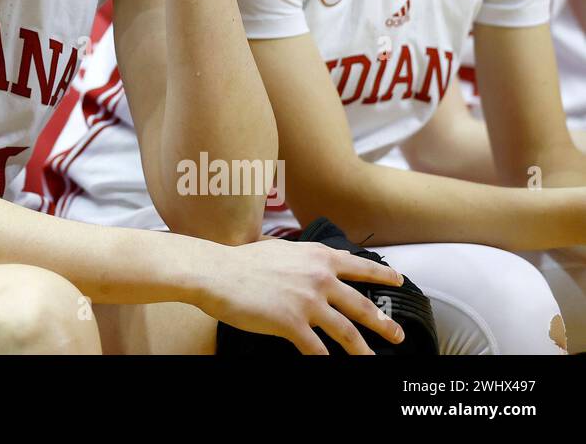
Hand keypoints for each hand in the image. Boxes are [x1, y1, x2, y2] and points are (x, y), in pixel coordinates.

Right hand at [196, 238, 406, 354]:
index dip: (382, 275)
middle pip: (362, 306)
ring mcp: (308, 303)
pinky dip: (328, 362)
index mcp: (318, 257)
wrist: (217, 273)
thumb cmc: (242, 261)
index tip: (398, 281)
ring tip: (374, 361)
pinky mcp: (292, 324)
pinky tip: (333, 367)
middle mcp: (319, 279)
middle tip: (398, 335)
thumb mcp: (281, 249)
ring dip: (364, 351)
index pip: (360, 266)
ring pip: (347, 333)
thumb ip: (304, 257)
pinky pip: (318, 350)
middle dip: (384, 324)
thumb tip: (315, 263)